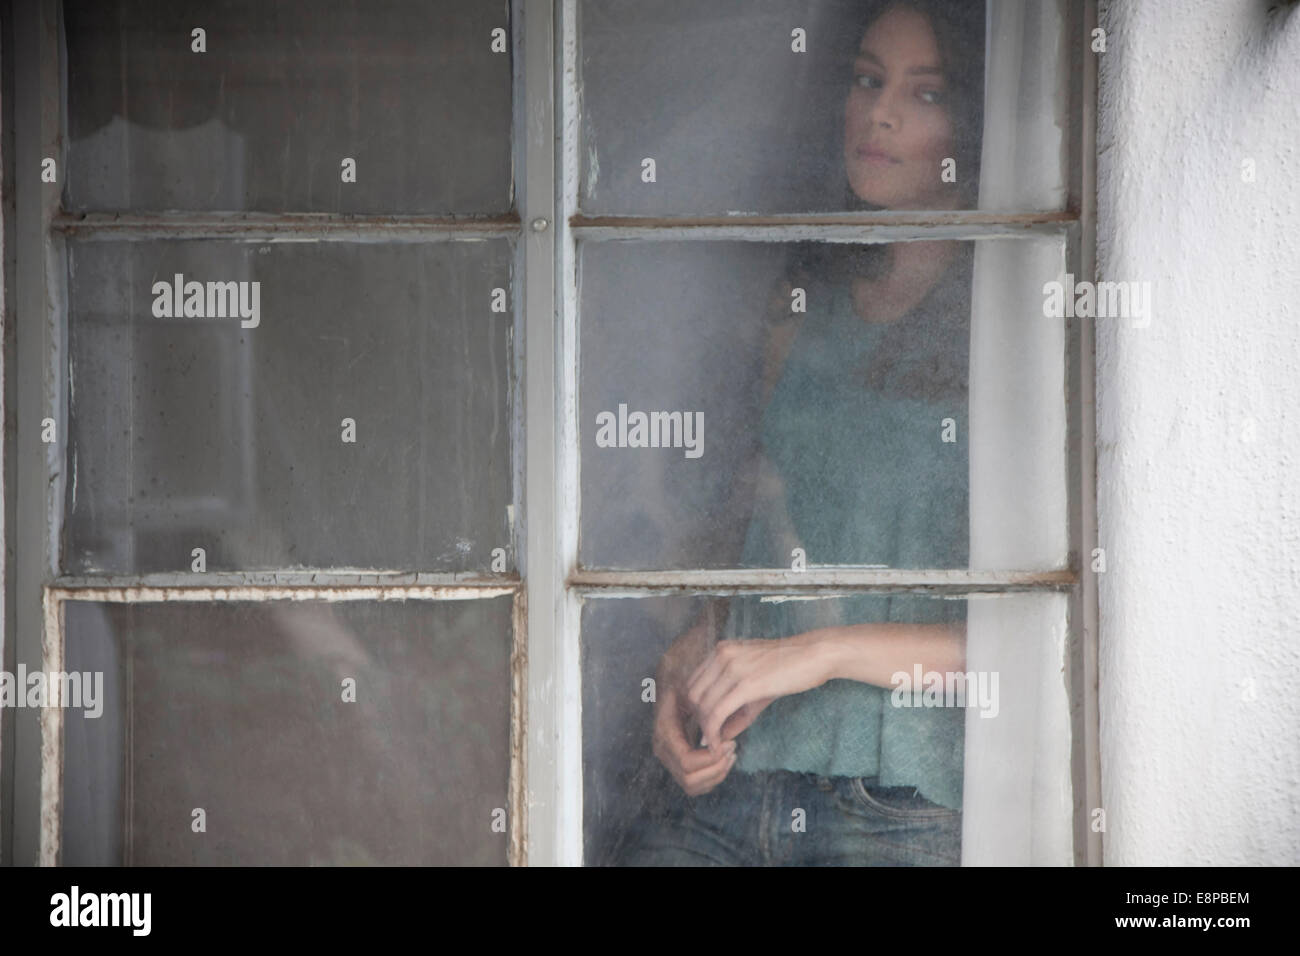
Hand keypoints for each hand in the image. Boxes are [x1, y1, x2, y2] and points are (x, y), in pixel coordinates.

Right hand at [651, 682, 736, 795]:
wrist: (675, 680)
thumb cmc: (687, 683)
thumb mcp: (694, 688)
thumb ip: (704, 708)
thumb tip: (715, 730)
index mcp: (664, 733)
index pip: (687, 762)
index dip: (711, 758)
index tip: (730, 743)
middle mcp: (663, 751)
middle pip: (689, 780)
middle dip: (716, 768)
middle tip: (733, 748)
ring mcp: (669, 760)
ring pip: (692, 786)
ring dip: (715, 774)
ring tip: (731, 753)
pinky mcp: (678, 763)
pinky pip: (695, 785)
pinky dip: (713, 777)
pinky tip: (725, 758)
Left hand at [684, 636, 833, 756]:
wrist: (816, 654)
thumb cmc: (790, 668)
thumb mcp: (757, 687)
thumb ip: (736, 711)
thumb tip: (720, 737)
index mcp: (721, 650)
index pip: (693, 683)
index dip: (695, 709)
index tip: (705, 728)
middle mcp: (722, 655)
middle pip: (692, 695)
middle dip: (697, 721)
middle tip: (710, 739)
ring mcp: (732, 667)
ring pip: (703, 706)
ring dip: (706, 731)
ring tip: (716, 746)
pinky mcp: (746, 683)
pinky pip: (718, 713)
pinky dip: (714, 733)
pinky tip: (719, 746)